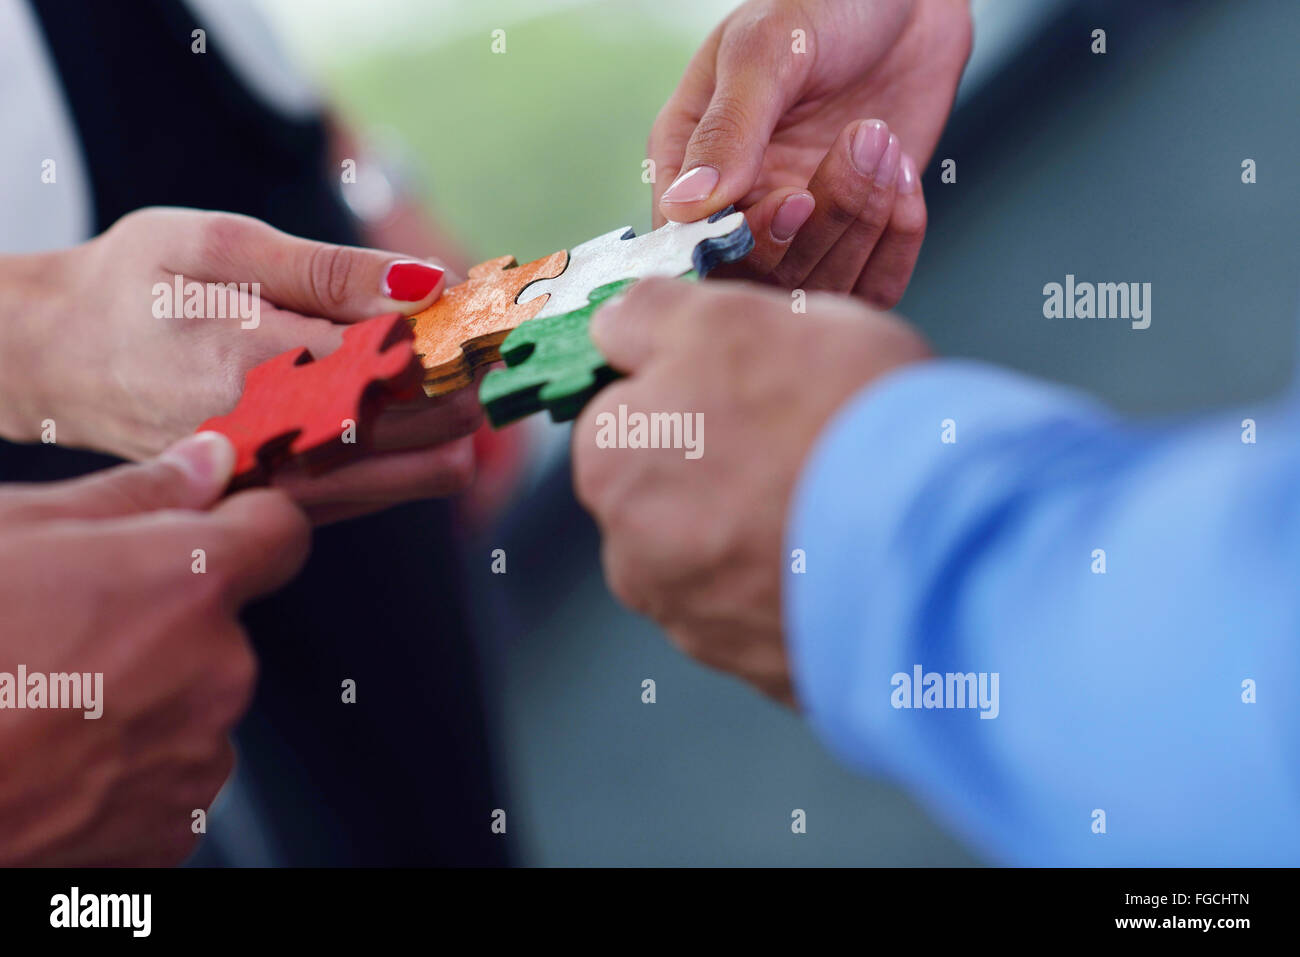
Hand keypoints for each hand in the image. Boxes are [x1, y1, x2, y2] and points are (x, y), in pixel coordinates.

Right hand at [0, 207, 481, 521]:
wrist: (58, 358)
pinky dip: (416, 460)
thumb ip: (332, 272)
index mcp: (255, 363)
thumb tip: (430, 284)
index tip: (497, 313)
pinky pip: (372, 495)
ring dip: (454, 424)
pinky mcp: (272, 504)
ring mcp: (271, 483)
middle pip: (420, 424)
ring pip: (409, 472)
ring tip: (471, 378)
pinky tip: (434, 427)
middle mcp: (269, 439)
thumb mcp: (223, 245)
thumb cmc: (135, 286)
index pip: (400, 361)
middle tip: (492, 344)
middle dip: (468, 379)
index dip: (461, 338)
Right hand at [0, 432, 308, 864]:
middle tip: (64, 630)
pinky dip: (124, 766)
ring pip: (192, 699)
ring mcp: (198, 757)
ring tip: (44, 700)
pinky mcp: (171, 829)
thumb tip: (204, 462)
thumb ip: (131, 494)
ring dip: (142, 696)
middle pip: (221, 624)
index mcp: (191, 585)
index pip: (278, 532)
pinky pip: (168, 773)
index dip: (245, 524)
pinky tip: (51, 756)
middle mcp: (218, 671)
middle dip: (162, 620)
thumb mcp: (14, 530)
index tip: (214, 526)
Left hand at [572, 278, 928, 701]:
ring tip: (835, 497)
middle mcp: (634, 556)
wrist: (938, 537)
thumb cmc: (836, 417)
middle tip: (803, 438)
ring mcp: (698, 622)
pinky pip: (773, 611)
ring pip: (722, 556)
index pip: (626, 413)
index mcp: (610, 463)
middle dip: (724, 464)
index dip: (693, 389)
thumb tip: (616, 325)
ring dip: (763, 529)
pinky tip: (848, 551)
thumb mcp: (732, 317)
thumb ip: (651, 317)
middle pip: (670, 490)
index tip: (749, 387)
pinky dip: (802, 583)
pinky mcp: (762, 670)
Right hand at [650, 0, 970, 304]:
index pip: (691, 246)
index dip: (744, 241)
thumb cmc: (825, 5)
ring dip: (864, 220)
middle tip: (859, 145)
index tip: (794, 198)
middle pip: (759, 278)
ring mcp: (797, 233)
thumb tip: (687, 207)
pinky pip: (870, 289)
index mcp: (687, 164)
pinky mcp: (853, 244)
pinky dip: (897, 246)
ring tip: (883, 141)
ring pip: (818, 286)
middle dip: (821, 223)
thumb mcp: (768, 49)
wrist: (909, 2)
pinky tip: (905, 180)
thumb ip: (729, 125)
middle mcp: (736, 209)